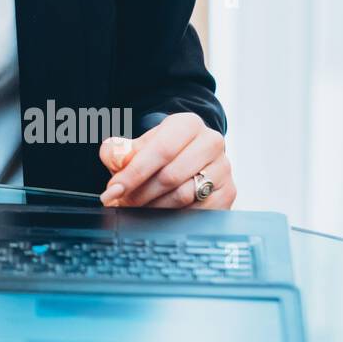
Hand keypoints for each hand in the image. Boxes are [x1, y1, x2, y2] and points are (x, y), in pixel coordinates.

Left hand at [97, 113, 235, 209]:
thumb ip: (118, 150)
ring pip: (184, 195)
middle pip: (171, 176)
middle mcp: (211, 143)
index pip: (160, 150)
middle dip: (141, 193)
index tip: (113, 189)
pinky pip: (198, 211)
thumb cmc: (158, 151)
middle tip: (122, 202)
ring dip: (154, 206)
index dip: (134, 173)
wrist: (187, 155)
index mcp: (188, 124)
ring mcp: (223, 168)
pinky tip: (159, 214)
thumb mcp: (136, 145)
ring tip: (136, 207)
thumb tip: (117, 161)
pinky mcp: (229, 192)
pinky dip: (174, 216)